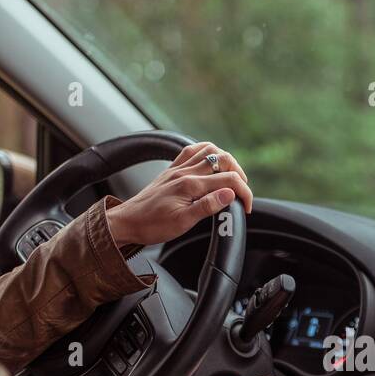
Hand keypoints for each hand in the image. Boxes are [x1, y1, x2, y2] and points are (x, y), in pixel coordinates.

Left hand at [105, 141, 252, 248]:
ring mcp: (178, 168)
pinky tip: (211, 163)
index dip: (244, 193)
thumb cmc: (152, 225)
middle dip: (239, 174)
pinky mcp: (172, 169)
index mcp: (190, 185)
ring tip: (231, 177)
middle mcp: (185, 171)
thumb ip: (208, 206)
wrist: (127, 222)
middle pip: (223, 159)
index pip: (228, 180)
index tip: (246, 208)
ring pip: (210, 150)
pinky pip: (192, 150)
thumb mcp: (183, 222)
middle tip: (242, 192)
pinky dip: (207, 152)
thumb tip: (230, 194)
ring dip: (226, 160)